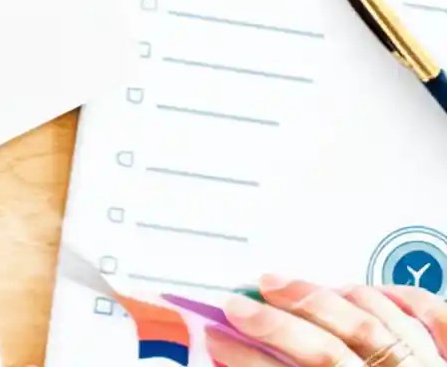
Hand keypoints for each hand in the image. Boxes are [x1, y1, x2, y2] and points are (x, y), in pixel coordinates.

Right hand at [208, 274, 446, 365]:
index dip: (248, 357)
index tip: (217, 339)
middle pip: (331, 349)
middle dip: (277, 322)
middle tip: (238, 305)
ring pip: (377, 322)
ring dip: (325, 298)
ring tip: (285, 285)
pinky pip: (435, 320)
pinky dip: (403, 299)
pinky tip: (370, 290)